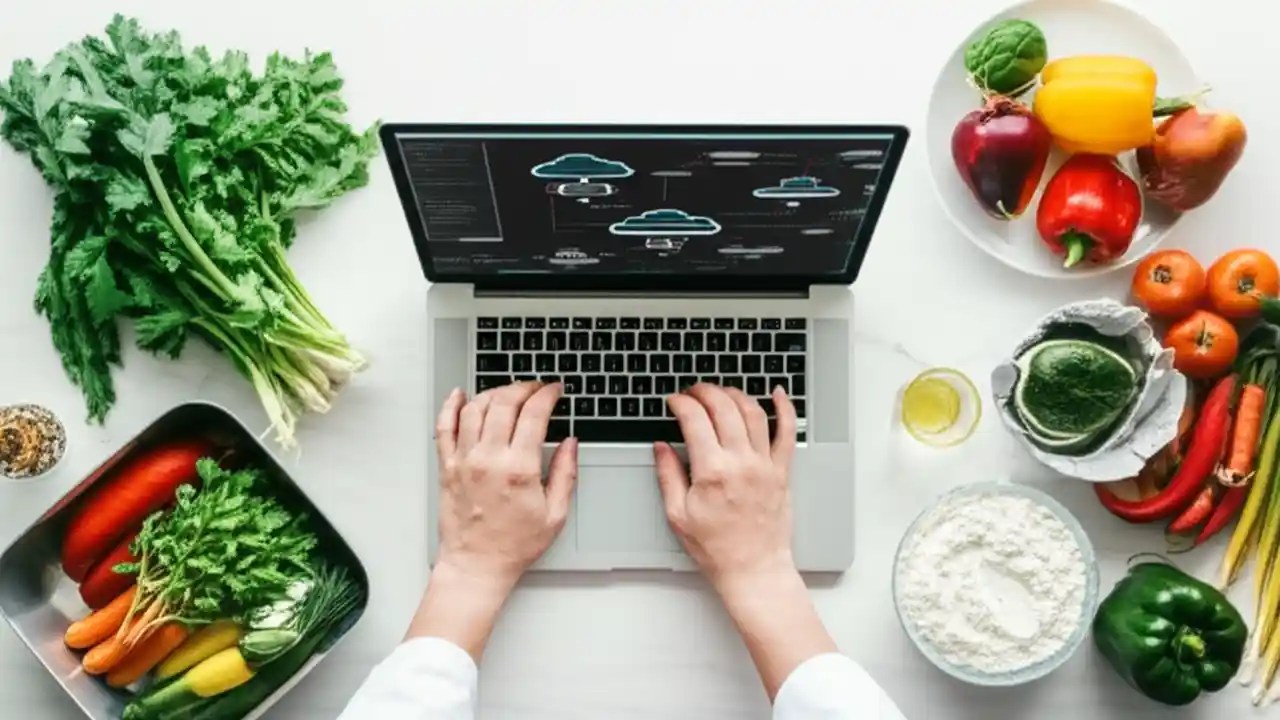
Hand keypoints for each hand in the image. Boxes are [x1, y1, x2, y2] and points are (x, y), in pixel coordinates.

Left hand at [408, 382, 577, 658]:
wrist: (476, 565)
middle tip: (535, 388)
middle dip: (523, 387)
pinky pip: (444, 426)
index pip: (534, 414)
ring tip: (507, 393)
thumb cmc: (513, 545)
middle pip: (504, 403)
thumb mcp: (555, 514)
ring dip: (494, 393)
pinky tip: (460, 395)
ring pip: (475, 408)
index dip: (547, 395)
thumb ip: (565, 473)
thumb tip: (571, 443)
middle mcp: (488, 459)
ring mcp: (464, 460)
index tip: (554, 390)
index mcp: (518, 469)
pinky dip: (451, 406)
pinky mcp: (446, 467)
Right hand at [654, 384, 796, 589]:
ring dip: (734, 394)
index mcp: (712, 472)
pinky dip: (784, 408)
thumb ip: (668, 475)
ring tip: (721, 392)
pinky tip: (778, 394)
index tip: (674, 402)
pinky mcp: (782, 471)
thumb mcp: (678, 515)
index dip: (681, 403)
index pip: (694, 420)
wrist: (753, 569)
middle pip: (723, 407)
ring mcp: (764, 465)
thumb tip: (661, 447)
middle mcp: (741, 463)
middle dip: (704, 392)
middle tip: (693, 392)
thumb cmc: (717, 548)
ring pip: (753, 412)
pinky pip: (787, 432)